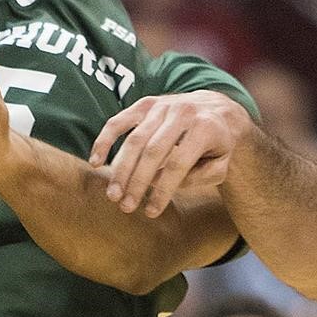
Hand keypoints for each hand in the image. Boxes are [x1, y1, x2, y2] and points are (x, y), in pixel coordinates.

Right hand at [90, 91, 253, 218]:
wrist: (217, 108)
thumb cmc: (219, 145)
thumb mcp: (221, 164)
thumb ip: (200, 177)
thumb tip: (164, 185)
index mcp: (205, 127)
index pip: (178, 163)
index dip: (163, 190)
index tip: (151, 212)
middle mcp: (182, 112)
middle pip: (153, 151)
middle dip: (137, 181)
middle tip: (125, 206)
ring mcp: (162, 106)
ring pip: (135, 139)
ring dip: (120, 169)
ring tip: (112, 195)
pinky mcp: (146, 104)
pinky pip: (120, 120)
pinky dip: (105, 139)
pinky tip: (95, 161)